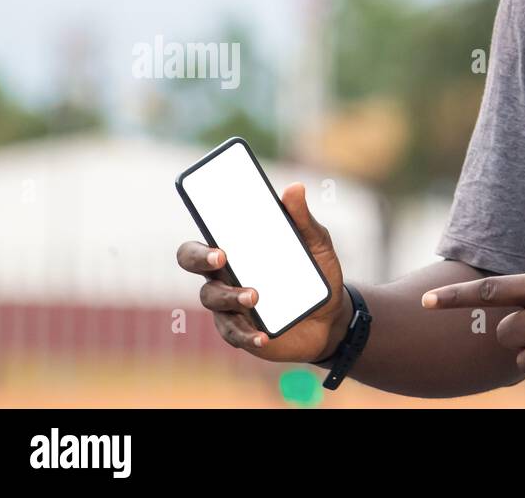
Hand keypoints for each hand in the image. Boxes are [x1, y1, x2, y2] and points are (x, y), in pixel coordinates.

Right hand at [176, 182, 349, 362]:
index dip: (202, 239)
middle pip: (192, 262)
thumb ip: (303, 220)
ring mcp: (230, 303)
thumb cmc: (316, 274)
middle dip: (200, 258)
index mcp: (237, 248)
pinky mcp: (241, 330)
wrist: (332, 316)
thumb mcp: (317, 245)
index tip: (220, 244)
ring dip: (230, 296)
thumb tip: (295, 188)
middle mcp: (224, 274)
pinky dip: (247, 334)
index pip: (204, 238)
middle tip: (222, 258)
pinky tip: (262, 335)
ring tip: (255, 296)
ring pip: (212, 298)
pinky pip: (234, 333)